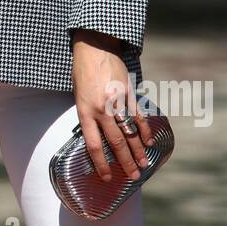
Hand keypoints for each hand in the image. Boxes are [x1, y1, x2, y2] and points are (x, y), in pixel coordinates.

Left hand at [70, 30, 151, 182]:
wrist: (94, 47)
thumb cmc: (82, 72)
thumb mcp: (78, 96)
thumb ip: (87, 116)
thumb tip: (97, 135)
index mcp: (85, 112)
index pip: (95, 146)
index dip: (101, 164)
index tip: (107, 178)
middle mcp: (102, 110)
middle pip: (116, 143)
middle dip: (125, 163)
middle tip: (134, 177)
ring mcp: (118, 102)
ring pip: (130, 132)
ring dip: (138, 151)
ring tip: (144, 165)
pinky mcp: (129, 94)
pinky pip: (138, 116)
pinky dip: (144, 129)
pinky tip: (148, 141)